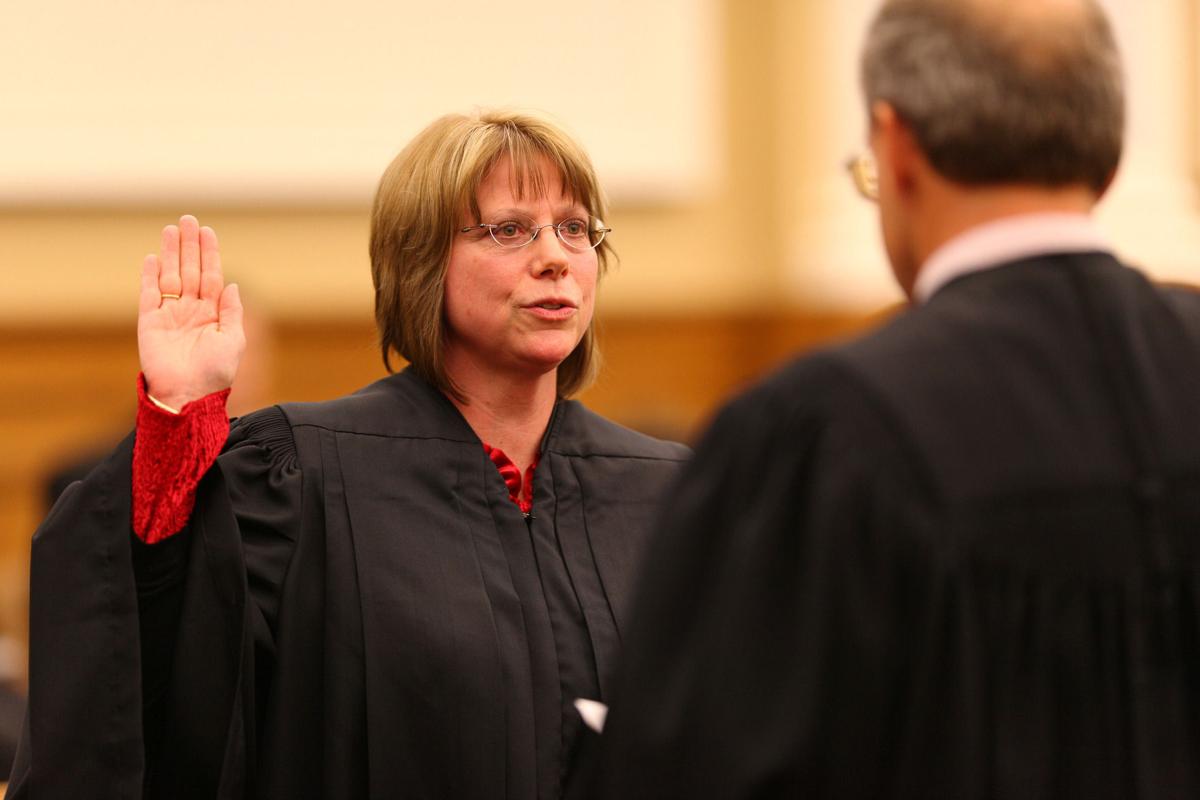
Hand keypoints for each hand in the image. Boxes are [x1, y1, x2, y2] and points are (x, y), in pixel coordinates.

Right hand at [138, 215, 244, 409]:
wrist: (187, 395)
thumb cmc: (214, 373)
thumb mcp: (233, 341)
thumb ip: (232, 312)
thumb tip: (234, 285)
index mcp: (213, 314)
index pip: (211, 276)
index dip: (210, 254)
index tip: (208, 232)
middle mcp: (191, 310)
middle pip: (189, 270)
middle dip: (189, 246)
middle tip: (188, 220)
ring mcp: (170, 315)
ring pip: (169, 276)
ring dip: (170, 253)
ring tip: (171, 229)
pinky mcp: (149, 322)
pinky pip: (149, 294)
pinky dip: (149, 276)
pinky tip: (152, 258)